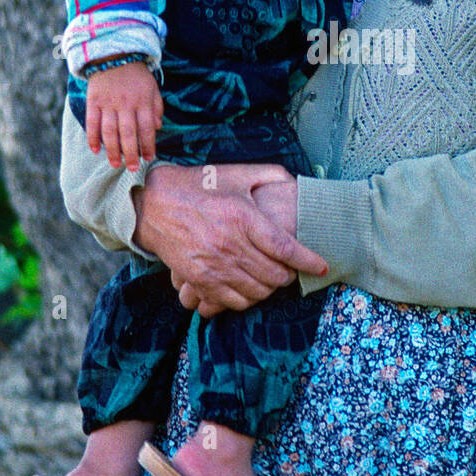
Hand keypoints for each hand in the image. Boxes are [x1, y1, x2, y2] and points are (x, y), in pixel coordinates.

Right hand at [85, 61, 162, 170]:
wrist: (114, 53)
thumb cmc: (136, 75)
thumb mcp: (152, 88)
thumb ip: (156, 108)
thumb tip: (158, 127)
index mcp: (142, 101)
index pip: (147, 128)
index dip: (148, 145)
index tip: (148, 158)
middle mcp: (125, 104)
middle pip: (128, 133)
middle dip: (131, 153)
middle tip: (131, 168)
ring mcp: (108, 103)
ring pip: (109, 131)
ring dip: (112, 150)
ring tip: (115, 164)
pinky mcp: (93, 101)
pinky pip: (92, 122)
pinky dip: (93, 137)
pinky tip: (95, 150)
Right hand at [133, 163, 325, 316]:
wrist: (154, 204)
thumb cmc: (200, 186)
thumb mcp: (236, 173)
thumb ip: (270, 175)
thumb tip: (296, 182)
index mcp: (243, 217)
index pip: (285, 248)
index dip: (308, 261)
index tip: (322, 267)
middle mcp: (230, 245)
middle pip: (275, 275)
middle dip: (289, 275)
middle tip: (289, 268)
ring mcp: (213, 266)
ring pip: (257, 292)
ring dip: (270, 288)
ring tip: (270, 277)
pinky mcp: (199, 280)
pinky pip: (234, 302)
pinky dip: (248, 298)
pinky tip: (249, 286)